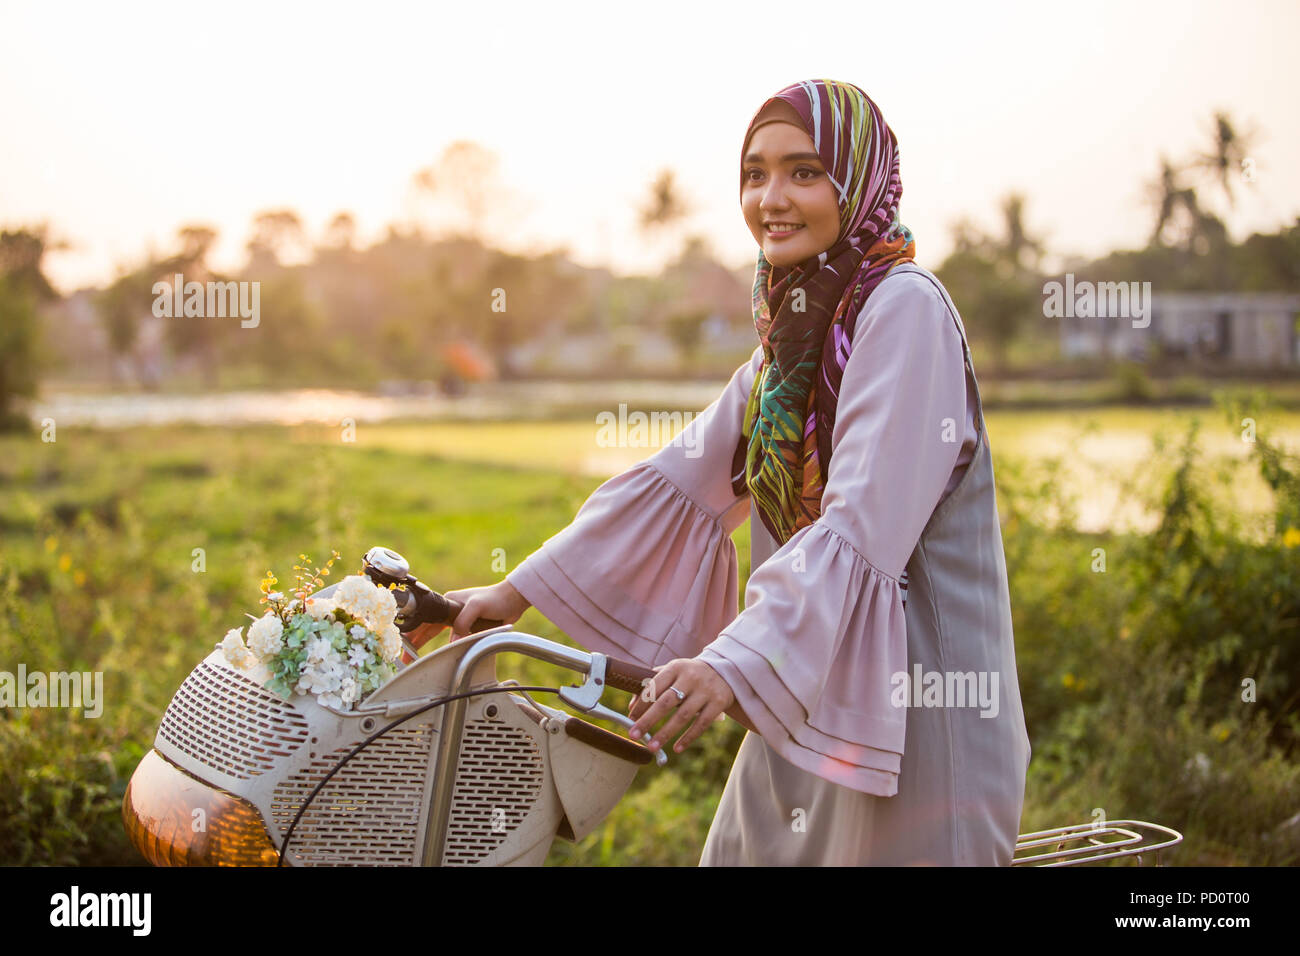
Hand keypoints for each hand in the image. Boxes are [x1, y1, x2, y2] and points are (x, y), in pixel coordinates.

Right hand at [404, 580, 530, 650]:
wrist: (514, 600)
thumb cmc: (496, 598)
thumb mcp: (476, 606)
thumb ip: (464, 622)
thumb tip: (454, 640)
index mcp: (449, 602)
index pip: (427, 618)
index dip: (415, 632)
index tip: (405, 644)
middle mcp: (452, 610)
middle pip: (428, 628)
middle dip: (415, 641)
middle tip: (405, 656)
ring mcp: (460, 619)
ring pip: (440, 634)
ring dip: (429, 643)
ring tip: (416, 655)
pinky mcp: (469, 626)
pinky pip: (455, 638)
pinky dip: (447, 646)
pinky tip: (441, 654)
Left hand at [626, 658, 734, 754]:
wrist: (725, 670)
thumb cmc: (689, 674)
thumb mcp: (673, 672)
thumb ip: (652, 686)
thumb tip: (631, 707)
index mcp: (676, 667)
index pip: (655, 686)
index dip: (641, 703)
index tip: (630, 719)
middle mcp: (691, 678)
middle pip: (666, 702)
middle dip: (648, 720)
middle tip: (634, 735)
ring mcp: (706, 690)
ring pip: (683, 715)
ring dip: (666, 733)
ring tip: (652, 747)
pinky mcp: (719, 702)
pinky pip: (701, 724)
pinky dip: (688, 738)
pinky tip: (676, 748)